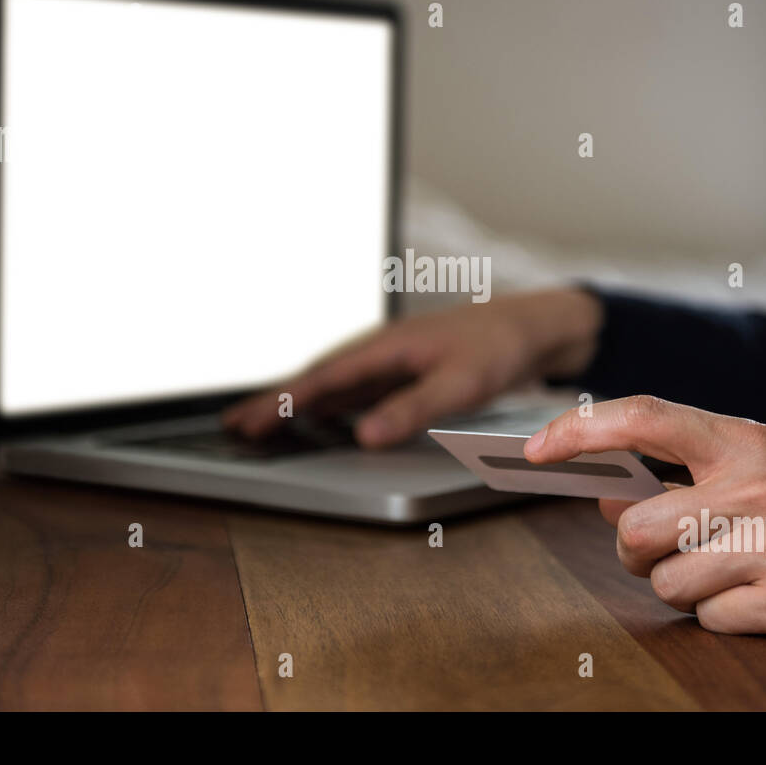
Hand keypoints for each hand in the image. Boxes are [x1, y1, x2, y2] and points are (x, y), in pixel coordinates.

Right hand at [221, 288, 602, 447]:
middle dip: (275, 402)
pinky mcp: (404, 369)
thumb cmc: (497, 348)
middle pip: (317, 379)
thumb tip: (364, 437)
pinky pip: (355, 386)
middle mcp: (380, 351)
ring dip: (298, 402)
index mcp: (385, 348)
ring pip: (333, 383)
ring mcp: (390, 360)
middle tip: (235, 425)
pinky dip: (330, 402)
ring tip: (264, 421)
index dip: (282, 403)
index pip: (321, 380)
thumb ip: (411, 410)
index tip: (248, 421)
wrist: (530, 327)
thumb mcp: (459, 385)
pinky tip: (324, 416)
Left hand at [524, 395, 765, 637]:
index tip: (535, 448)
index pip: (643, 416)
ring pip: (665, 582)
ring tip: (735, 568)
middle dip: (638, 548)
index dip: (578, 429)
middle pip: (634, 529)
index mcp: (744, 439)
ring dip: (686, 585)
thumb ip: (688, 468)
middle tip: (671, 546)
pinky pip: (709, 620)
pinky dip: (725, 616)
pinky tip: (764, 594)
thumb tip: (605, 492)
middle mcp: (755, 486)